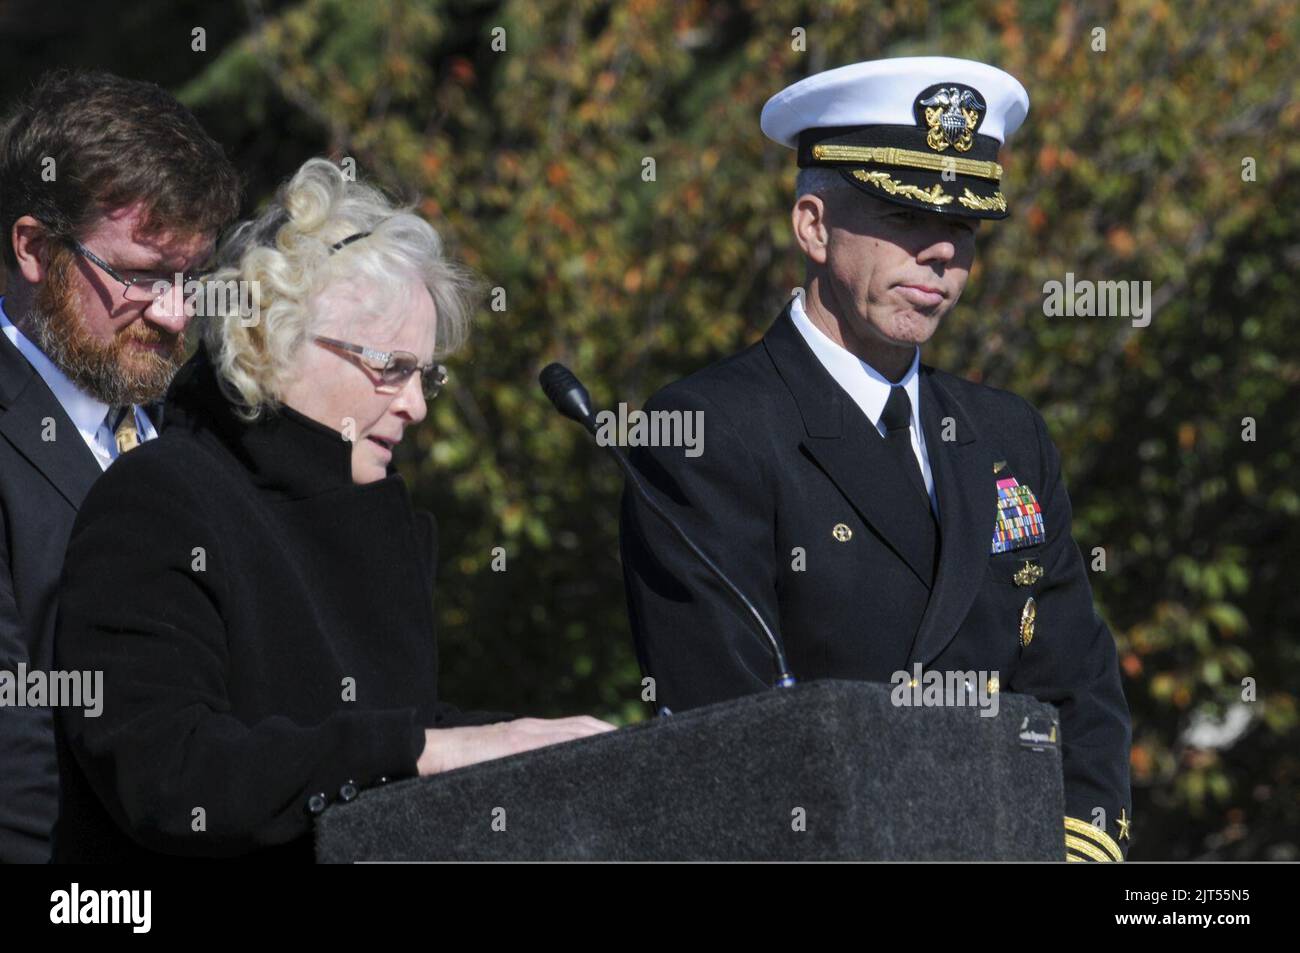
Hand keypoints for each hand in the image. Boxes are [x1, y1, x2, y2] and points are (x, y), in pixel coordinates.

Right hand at [416, 716, 615, 775]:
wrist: (432, 752)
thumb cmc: (462, 765)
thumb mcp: (501, 761)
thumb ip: (527, 763)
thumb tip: (553, 780)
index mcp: (530, 732)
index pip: (577, 727)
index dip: (604, 732)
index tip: (627, 743)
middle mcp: (531, 729)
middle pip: (583, 726)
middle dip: (611, 735)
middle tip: (639, 749)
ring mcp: (523, 736)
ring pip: (573, 733)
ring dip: (600, 738)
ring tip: (624, 752)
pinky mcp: (513, 746)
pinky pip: (551, 746)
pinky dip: (574, 747)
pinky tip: (591, 757)